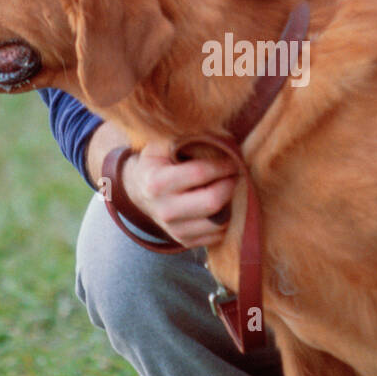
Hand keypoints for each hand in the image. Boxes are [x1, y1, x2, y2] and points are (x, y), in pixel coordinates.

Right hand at [123, 141, 238, 248]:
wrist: (138, 192)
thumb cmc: (156, 162)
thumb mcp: (161, 144)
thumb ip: (183, 136)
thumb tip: (218, 134)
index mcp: (157, 182)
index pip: (199, 174)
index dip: (223, 165)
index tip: (234, 159)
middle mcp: (165, 210)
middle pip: (212, 202)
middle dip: (230, 185)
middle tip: (237, 173)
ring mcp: (175, 230)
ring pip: (219, 222)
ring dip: (232, 204)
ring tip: (231, 187)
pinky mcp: (185, 242)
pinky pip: (217, 235)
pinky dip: (227, 220)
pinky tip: (224, 204)